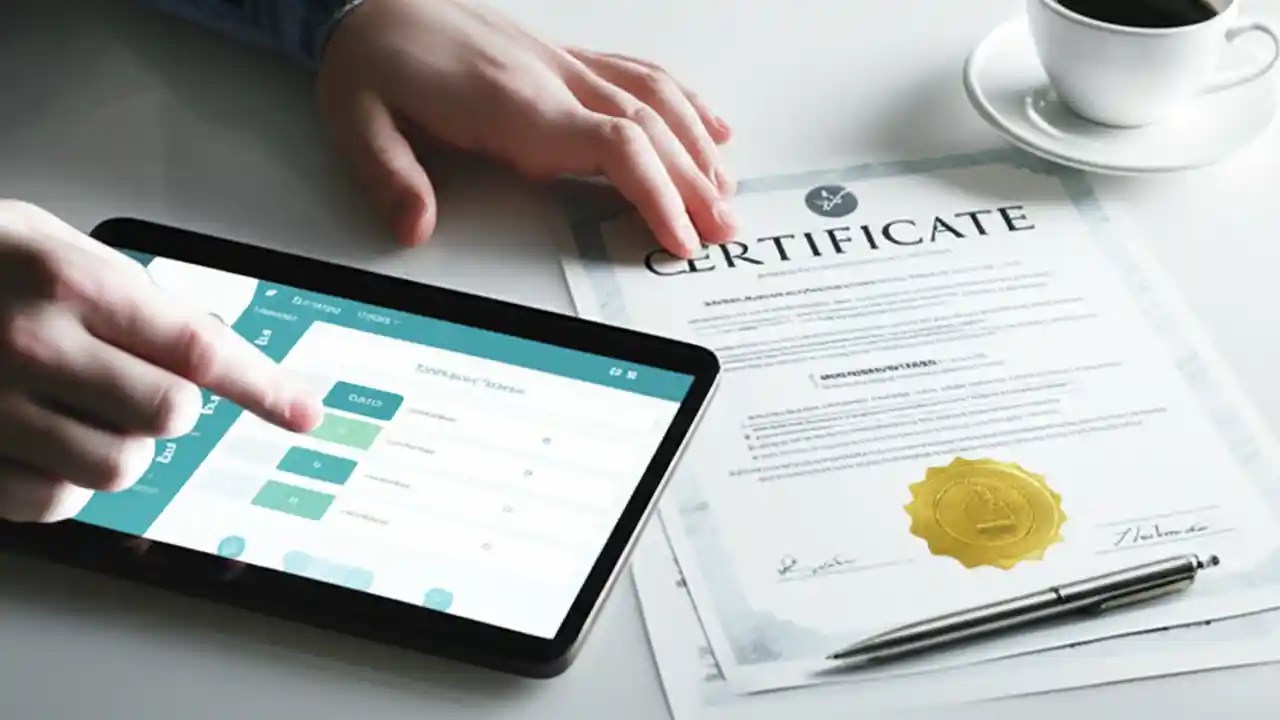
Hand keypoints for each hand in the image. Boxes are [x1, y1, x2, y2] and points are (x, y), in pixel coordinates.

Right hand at [0, 201, 321, 522]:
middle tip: (137, 385)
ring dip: (121, 445)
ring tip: (80, 409)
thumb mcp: (42, 241)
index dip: (263, 385)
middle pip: (169, 415)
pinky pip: (56, 503)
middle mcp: (30, 343)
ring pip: (121, 467)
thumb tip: (216, 350)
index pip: (197, 347)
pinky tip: (38, 440)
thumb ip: (127, 295)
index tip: (303, 412)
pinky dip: (64, 482)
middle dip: (170, 408)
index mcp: (63, 280)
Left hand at [317, 0, 736, 257]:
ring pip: (655, 99)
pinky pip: (639, 72)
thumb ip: (390, 177)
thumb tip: (415, 227)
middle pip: (648, 127)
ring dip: (698, 147)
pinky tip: (710, 126)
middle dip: (693, 183)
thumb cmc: (374, 60)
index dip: (655, 191)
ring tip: (727, 192)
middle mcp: (550, 77)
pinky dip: (684, 100)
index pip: (611, 142)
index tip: (678, 236)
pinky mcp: (563, 58)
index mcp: (511, 100)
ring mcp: (563, 63)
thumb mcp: (355, 120)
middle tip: (723, 230)